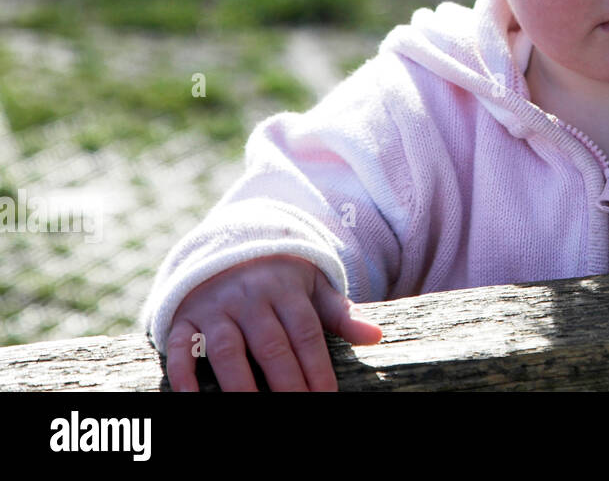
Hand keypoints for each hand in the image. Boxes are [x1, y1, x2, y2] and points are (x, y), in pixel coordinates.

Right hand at [164, 254, 382, 391]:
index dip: (317, 368)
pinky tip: (192, 399)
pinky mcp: (184, 319)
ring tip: (253, 411)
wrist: (227, 249)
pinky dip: (183, 374)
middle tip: (298, 410)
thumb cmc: (281, 281)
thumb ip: (341, 314)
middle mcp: (249, 297)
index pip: (305, 333)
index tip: (327, 397)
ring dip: (239, 384)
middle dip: (286, 383)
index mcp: (285, 289)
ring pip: (226, 349)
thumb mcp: (313, 288)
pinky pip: (180, 347)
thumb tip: (375, 336)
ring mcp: (214, 308)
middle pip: (270, 345)